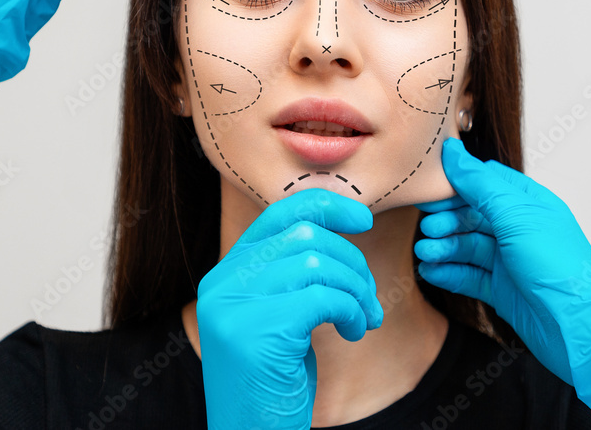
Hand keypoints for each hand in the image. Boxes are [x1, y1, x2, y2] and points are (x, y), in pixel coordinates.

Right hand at [196, 188, 383, 429]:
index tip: (362, 220)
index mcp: (225, 275)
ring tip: (364, 318)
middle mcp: (222, 284)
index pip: (278, 214)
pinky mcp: (260, 330)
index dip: (326, 207)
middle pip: (304, 234)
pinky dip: (352, 309)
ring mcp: (236, 306)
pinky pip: (325, 296)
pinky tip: (354, 331)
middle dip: (351, 261)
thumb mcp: (276, 319)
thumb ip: (289, 275)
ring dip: (355, 288)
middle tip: (368, 298)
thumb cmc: (273, 384)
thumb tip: (336, 228)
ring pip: (316, 262)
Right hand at [414, 138, 590, 429]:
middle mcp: (518, 229)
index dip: (456, 185)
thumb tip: (452, 152)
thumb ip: (479, 183)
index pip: (485, 183)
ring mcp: (509, 261)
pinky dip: (448, 273)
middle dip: (447, 221)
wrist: (579, 323)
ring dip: (443, 248)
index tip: (430, 190)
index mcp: (527, 203)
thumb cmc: (556, 264)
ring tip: (425, 253)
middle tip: (429, 229)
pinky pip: (468, 276)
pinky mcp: (503, 290)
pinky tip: (430, 271)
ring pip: (467, 247)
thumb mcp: (515, 213)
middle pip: (471, 215)